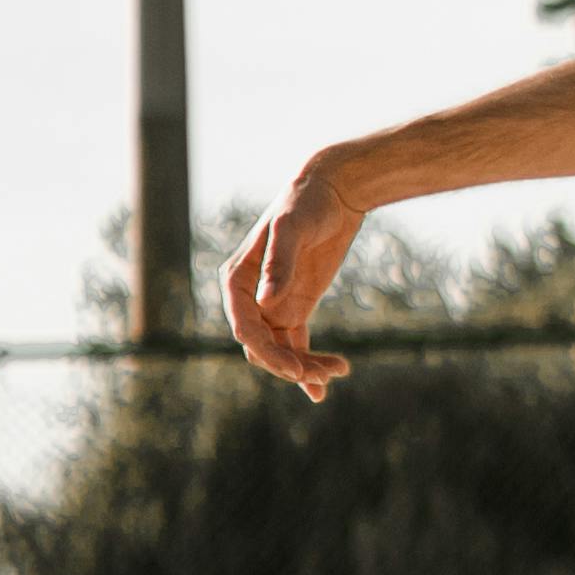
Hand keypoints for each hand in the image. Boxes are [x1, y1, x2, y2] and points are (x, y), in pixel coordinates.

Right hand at [225, 165, 365, 398]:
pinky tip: (327, 381)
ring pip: (280, 350)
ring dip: (304, 368)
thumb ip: (280, 263)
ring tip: (336, 370)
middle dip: (288, 365)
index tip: (296, 370)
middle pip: (261, 347)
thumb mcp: (293, 229)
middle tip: (323, 376)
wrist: (332, 193)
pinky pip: (296, 344)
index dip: (267, 353)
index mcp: (238, 279)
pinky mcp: (295, 307)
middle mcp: (250, 297)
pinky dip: (309, 364)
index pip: (244, 328)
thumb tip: (265, 302)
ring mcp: (272, 304)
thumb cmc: (307, 204)